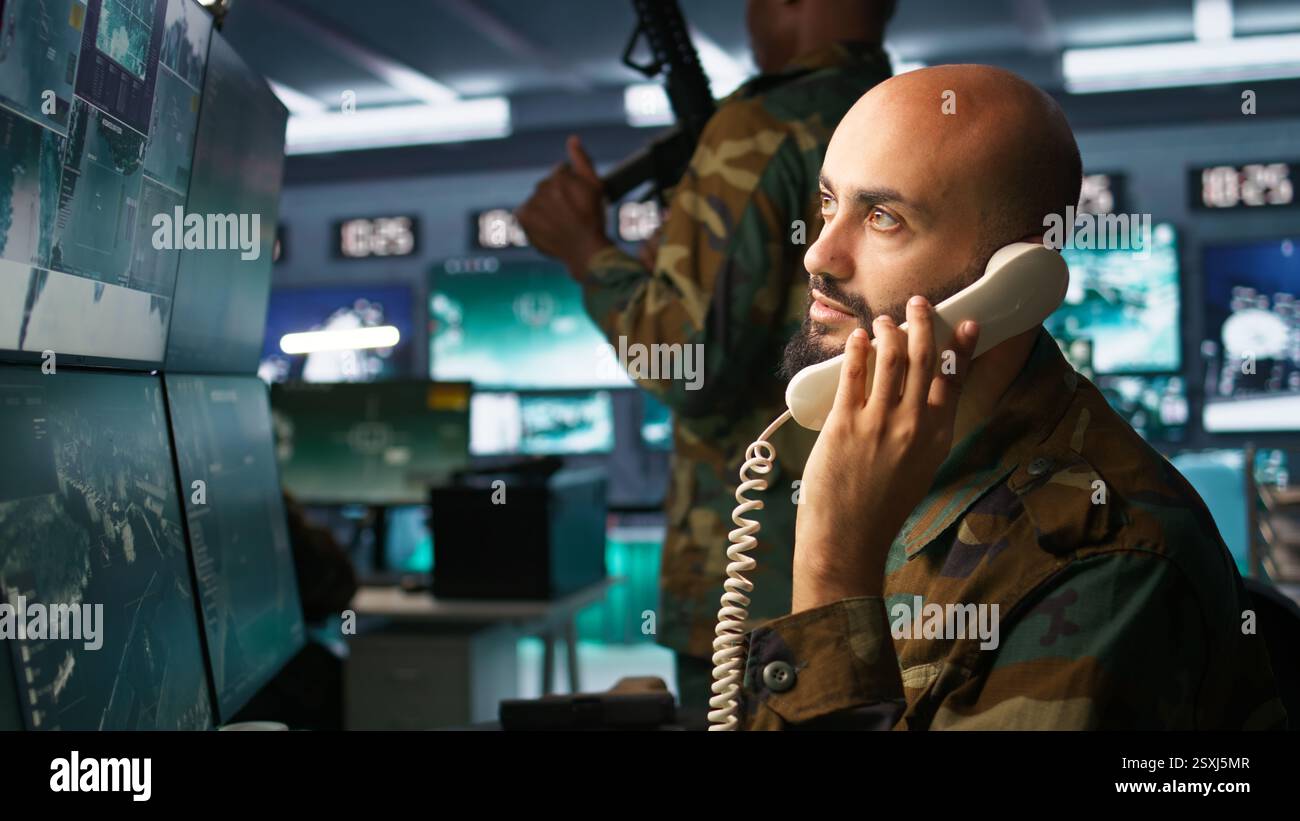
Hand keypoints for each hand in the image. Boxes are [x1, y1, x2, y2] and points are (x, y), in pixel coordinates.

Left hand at [516, 136, 612, 275]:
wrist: (585, 250)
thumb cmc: (593, 218)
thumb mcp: (595, 186)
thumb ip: (582, 160)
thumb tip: (572, 138)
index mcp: (559, 176)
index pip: (560, 174)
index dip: (571, 188)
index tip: (577, 202)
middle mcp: (542, 187)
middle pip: (547, 187)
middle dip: (556, 198)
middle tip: (569, 215)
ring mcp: (531, 203)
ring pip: (536, 201)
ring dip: (544, 209)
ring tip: (558, 224)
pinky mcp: (521, 218)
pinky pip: (522, 214)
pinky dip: (531, 220)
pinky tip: (546, 228)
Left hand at [791, 296, 979, 611]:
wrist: (848, 537)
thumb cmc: (881, 506)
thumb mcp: (919, 468)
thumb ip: (923, 433)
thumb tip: (920, 396)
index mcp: (938, 437)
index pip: (955, 380)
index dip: (961, 346)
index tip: (966, 321)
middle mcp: (914, 425)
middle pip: (924, 360)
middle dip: (923, 323)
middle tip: (918, 303)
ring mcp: (879, 423)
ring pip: (890, 360)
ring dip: (889, 331)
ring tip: (884, 319)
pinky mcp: (845, 425)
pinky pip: (853, 375)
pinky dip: (857, 350)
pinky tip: (858, 338)